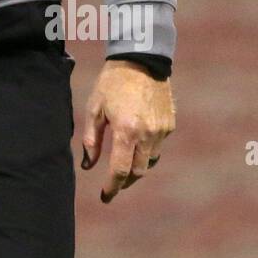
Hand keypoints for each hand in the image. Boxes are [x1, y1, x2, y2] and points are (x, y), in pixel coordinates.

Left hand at [82, 60, 175, 202]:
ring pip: (150, 161)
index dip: (112, 187)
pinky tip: (136, 144)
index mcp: (126, 131)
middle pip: (137, 171)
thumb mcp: (94, 109)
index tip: (105, 197)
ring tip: (123, 166)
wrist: (140, 60)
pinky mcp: (169, 125)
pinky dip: (147, 151)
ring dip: (136, 167)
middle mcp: (147, 134)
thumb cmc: (111, 83)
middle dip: (125, 182)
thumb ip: (91, 140)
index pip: (120, 170)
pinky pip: (157, 146)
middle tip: (113, 184)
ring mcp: (161, 130)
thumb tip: (88, 166)